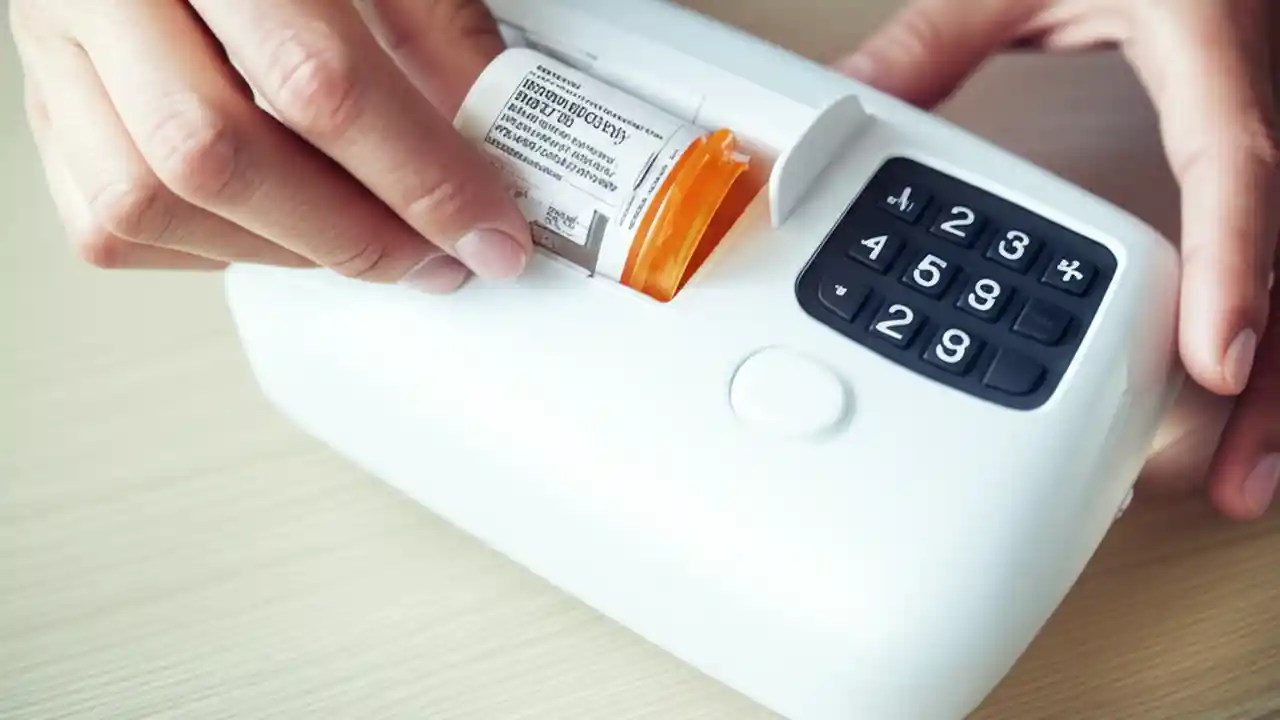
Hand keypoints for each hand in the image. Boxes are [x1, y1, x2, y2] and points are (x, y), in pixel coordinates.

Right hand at [10, 0, 530, 292]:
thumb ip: (434, 29)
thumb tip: (493, 142)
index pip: (317, 79)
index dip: (419, 177)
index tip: (487, 233)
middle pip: (213, 156)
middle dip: (349, 235)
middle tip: (434, 257)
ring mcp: (56, 45)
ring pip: (144, 203)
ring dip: (279, 250)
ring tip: (365, 241)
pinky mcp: (45, 101)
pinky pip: (107, 221)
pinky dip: (210, 248)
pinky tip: (281, 226)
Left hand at [838, 0, 1278, 518]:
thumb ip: (933, 39)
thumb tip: (842, 105)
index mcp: (1211, 43)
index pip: (1235, 164)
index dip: (1233, 267)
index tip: (1211, 363)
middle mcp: (1254, 95)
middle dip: (1273, 377)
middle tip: (1234, 478)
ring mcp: (1268, 124)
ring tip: (1243, 471)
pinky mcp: (1260, 146)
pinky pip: (1278, 249)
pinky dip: (1264, 328)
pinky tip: (1243, 397)